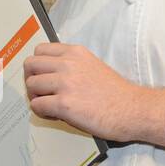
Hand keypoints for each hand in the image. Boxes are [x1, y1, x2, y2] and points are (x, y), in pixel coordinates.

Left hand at [24, 42, 141, 141]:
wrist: (133, 109)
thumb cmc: (116, 93)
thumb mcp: (93, 66)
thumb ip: (72, 65)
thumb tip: (50, 74)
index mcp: (75, 53)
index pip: (40, 50)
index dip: (38, 66)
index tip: (45, 77)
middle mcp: (68, 64)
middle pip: (30, 65)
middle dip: (32, 80)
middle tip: (43, 92)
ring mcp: (65, 83)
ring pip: (31, 85)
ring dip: (36, 97)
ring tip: (50, 105)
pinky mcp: (64, 103)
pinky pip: (37, 105)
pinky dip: (42, 112)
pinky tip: (56, 115)